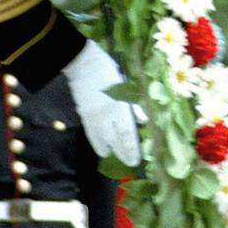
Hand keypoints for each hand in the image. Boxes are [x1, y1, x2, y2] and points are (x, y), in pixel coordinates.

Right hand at [63, 39, 140, 165]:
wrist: (83, 63)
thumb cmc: (109, 71)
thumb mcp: (127, 85)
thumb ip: (135, 105)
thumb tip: (144, 121)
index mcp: (119, 107)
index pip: (127, 134)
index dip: (132, 149)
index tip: (136, 160)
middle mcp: (106, 116)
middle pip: (115, 140)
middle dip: (122, 153)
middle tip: (129, 164)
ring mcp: (93, 116)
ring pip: (101, 140)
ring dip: (108, 150)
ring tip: (114, 156)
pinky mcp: (83, 114)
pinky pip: (91, 134)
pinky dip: (96, 143)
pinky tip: (101, 148)